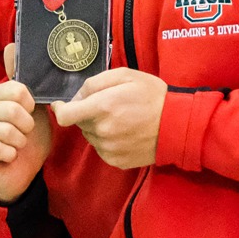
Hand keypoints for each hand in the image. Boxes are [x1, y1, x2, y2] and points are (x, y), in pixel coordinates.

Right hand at [0, 67, 53, 205]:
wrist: (20, 173)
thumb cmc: (27, 139)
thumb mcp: (34, 109)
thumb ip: (23, 81)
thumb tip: (11, 45)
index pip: (17, 90)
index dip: (31, 106)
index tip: (29, 115)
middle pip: (12, 110)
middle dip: (27, 127)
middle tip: (24, 134)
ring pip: (6, 131)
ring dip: (20, 143)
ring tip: (16, 146)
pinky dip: (11, 155)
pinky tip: (7, 157)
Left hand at [50, 67, 166, 169]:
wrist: (178, 125)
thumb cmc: (152, 95)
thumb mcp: (124, 75)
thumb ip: (94, 83)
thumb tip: (77, 97)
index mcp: (102, 107)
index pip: (65, 116)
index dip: (60, 109)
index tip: (61, 105)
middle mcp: (103, 131)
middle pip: (79, 123)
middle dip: (86, 113)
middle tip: (107, 106)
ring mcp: (110, 149)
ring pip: (90, 136)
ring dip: (97, 127)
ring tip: (119, 119)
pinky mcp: (117, 161)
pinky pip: (101, 149)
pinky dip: (106, 141)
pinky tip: (123, 133)